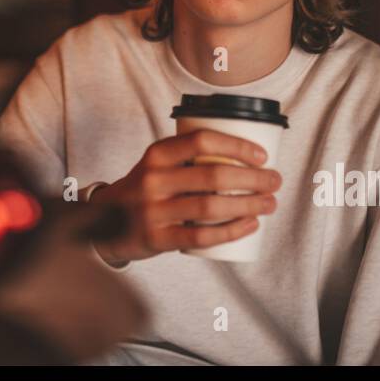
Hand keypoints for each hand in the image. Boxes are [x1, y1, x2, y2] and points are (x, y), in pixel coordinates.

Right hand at [88, 128, 281, 265]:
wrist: (105, 222)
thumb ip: (188, 155)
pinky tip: (250, 226)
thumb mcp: (157, 164)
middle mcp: (152, 180)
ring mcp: (153, 211)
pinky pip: (200, 237)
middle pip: (213, 176)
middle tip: (275, 181)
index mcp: (156, 154)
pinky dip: (230, 232)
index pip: (201, 141)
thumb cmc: (146, 189)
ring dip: (249, 205)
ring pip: (211, 207)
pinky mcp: (156, 239)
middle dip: (253, 179)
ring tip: (270, 203)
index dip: (236, 146)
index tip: (262, 155)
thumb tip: (246, 153)